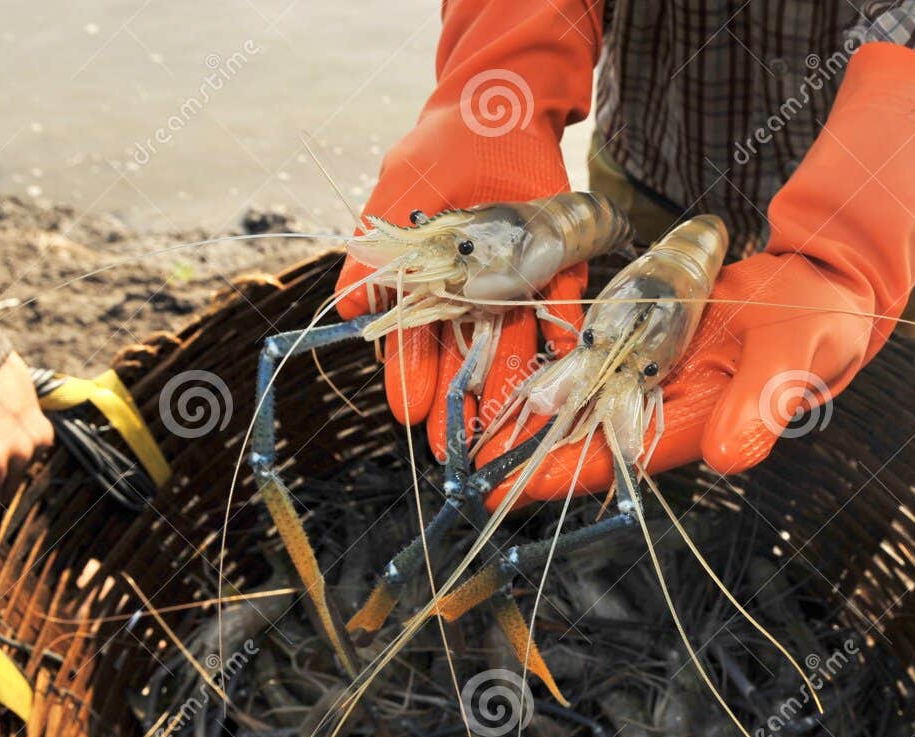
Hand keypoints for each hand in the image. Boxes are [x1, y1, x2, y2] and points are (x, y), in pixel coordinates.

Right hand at [332, 0, 599, 459]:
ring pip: (515, 345)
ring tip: (514, 428)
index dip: (413, 377)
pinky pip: (565, 304)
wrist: (494, 108)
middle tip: (460, 450)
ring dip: (516, 386)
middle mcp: (475, 302)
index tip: (409, 411)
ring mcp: (520, 289)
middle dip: (463, 405)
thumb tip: (348, 313)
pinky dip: (567, 328)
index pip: (418, 346)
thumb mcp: (393, 204)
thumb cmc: (435, 158)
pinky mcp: (561, 269)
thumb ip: (372, 261)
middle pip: (466, 360)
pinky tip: (567, 354)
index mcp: (431, 294)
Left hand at [491, 251, 876, 501]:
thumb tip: (732, 457)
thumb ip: (763, 403)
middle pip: (576, 435)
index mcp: (691, 425)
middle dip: (516, 446)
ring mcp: (650, 376)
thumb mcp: (795, 355)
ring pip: (572, 397)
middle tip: (450, 453)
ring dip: (519, 403)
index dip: (557, 473)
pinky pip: (586, 355)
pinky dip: (547, 355)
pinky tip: (497, 351)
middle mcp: (661, 409)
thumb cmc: (816, 325)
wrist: (824, 287)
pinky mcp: (644, 345)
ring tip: (453, 412)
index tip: (497, 483)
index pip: (613, 460)